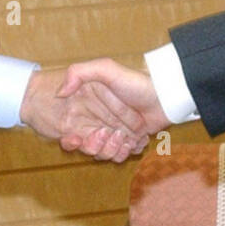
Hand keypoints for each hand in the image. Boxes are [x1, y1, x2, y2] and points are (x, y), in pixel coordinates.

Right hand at [19, 68, 145, 162]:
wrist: (165, 97)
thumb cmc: (135, 83)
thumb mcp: (106, 69)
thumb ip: (79, 72)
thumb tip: (59, 93)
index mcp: (89, 107)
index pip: (71, 132)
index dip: (71, 140)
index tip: (78, 138)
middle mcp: (98, 121)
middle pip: (88, 147)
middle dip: (97, 145)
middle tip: (110, 133)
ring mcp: (113, 132)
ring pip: (103, 154)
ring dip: (113, 149)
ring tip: (126, 137)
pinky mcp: (127, 142)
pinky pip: (119, 156)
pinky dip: (126, 152)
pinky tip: (135, 141)